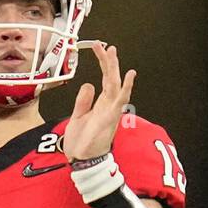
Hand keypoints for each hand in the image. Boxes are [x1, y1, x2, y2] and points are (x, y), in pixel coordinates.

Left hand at [62, 43, 135, 162]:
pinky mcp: (109, 118)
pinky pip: (120, 101)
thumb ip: (83, 101)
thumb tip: (88, 84)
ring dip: (114, 68)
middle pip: (111, 79)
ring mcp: (110, 111)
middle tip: (106, 45)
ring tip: (112, 52)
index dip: (102, 64)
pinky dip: (126, 87)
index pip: (104, 79)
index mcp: (101, 105)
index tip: (99, 49)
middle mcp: (108, 106)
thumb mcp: (77, 117)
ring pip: (115, 85)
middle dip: (109, 62)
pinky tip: (130, 75)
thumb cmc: (81, 144)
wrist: (81, 161)